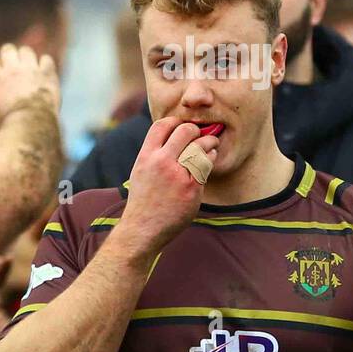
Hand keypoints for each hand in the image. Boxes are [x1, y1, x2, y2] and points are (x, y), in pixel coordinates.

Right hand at [0, 44, 59, 129]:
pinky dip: (44, 63)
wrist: (32, 123)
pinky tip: (43, 71)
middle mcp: (13, 69)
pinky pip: (46, 59)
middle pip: (8, 49)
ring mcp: (31, 69)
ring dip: (26, 56)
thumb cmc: (7, 123)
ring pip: (26, 51)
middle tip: (12, 62)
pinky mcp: (47, 73)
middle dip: (9, 53)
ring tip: (27, 65)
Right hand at [111, 117, 219, 261]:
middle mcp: (161, 162)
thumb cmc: (144, 200)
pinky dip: (211, 158)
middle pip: (186, 131)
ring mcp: (177, 175)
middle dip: (196, 130)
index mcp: (146, 156)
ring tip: (211, 144)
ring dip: (209, 142)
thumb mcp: (141, 170)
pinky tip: (210, 158)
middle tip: (201, 135)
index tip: (184, 126)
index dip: (177, 121)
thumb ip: (154, 153)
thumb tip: (174, 136)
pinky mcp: (191, 188)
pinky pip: (206, 165)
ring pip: (200, 146)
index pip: (163, 125)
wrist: (143, 229)